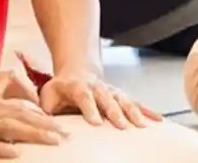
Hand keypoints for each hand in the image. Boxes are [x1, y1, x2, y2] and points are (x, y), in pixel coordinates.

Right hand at [0, 71, 66, 161]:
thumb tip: (7, 72)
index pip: (20, 109)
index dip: (42, 117)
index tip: (62, 126)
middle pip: (18, 117)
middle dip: (44, 126)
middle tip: (65, 134)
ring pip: (5, 128)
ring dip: (30, 134)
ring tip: (50, 141)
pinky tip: (15, 152)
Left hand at [39, 68, 160, 128]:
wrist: (78, 71)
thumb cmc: (60, 88)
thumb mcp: (47, 95)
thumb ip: (44, 109)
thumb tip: (39, 122)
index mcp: (77, 87)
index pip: (84, 97)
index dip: (90, 109)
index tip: (95, 122)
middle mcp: (97, 87)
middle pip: (108, 99)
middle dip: (115, 113)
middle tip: (122, 126)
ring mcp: (111, 90)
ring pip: (124, 100)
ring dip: (134, 112)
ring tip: (142, 126)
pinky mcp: (121, 95)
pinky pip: (136, 102)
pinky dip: (147, 110)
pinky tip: (158, 119)